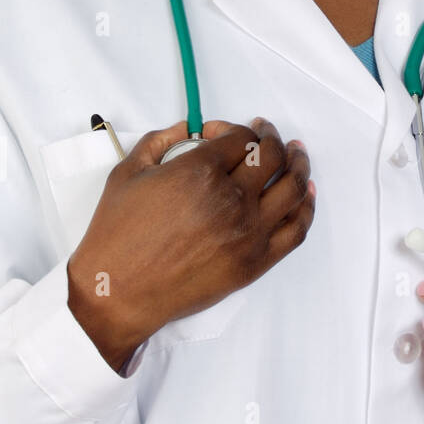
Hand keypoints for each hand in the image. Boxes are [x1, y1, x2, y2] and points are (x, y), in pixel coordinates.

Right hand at [66, 116, 314, 370]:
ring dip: (298, 163)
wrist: (116, 296)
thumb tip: (190, 127)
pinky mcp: (255, 261)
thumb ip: (160, 140)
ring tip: (296, 153)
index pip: (240, 137)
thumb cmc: (116, 235)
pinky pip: (296, 229)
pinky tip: (306, 193)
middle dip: (272, 137)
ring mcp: (248, 232)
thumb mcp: (126, 173)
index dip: (235, 127)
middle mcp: (231, 199)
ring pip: (292, 187)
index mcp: (199, 173)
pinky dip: (307, 207)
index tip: (224, 131)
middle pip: (271, 156)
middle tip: (268, 133)